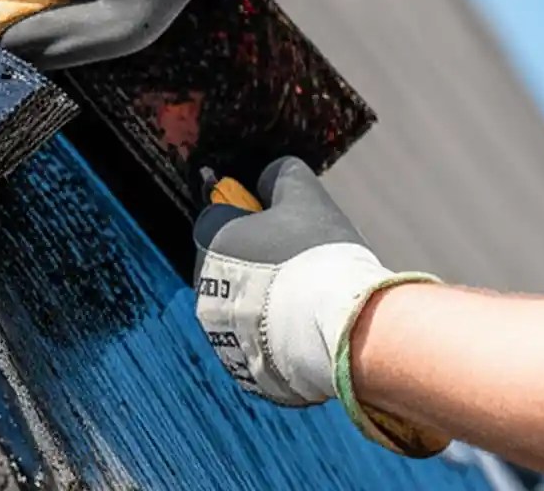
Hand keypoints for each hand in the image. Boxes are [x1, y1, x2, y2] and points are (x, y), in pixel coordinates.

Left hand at [192, 156, 450, 456]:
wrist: (338, 329)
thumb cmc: (317, 256)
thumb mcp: (304, 197)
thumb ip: (282, 176)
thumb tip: (269, 175)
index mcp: (212, 244)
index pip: (216, 213)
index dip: (249, 209)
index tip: (277, 216)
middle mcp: (205, 291)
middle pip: (230, 261)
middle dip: (260, 256)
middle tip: (301, 257)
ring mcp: (222, 334)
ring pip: (244, 302)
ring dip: (269, 294)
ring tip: (309, 294)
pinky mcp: (243, 368)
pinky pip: (257, 339)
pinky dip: (276, 330)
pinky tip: (307, 324)